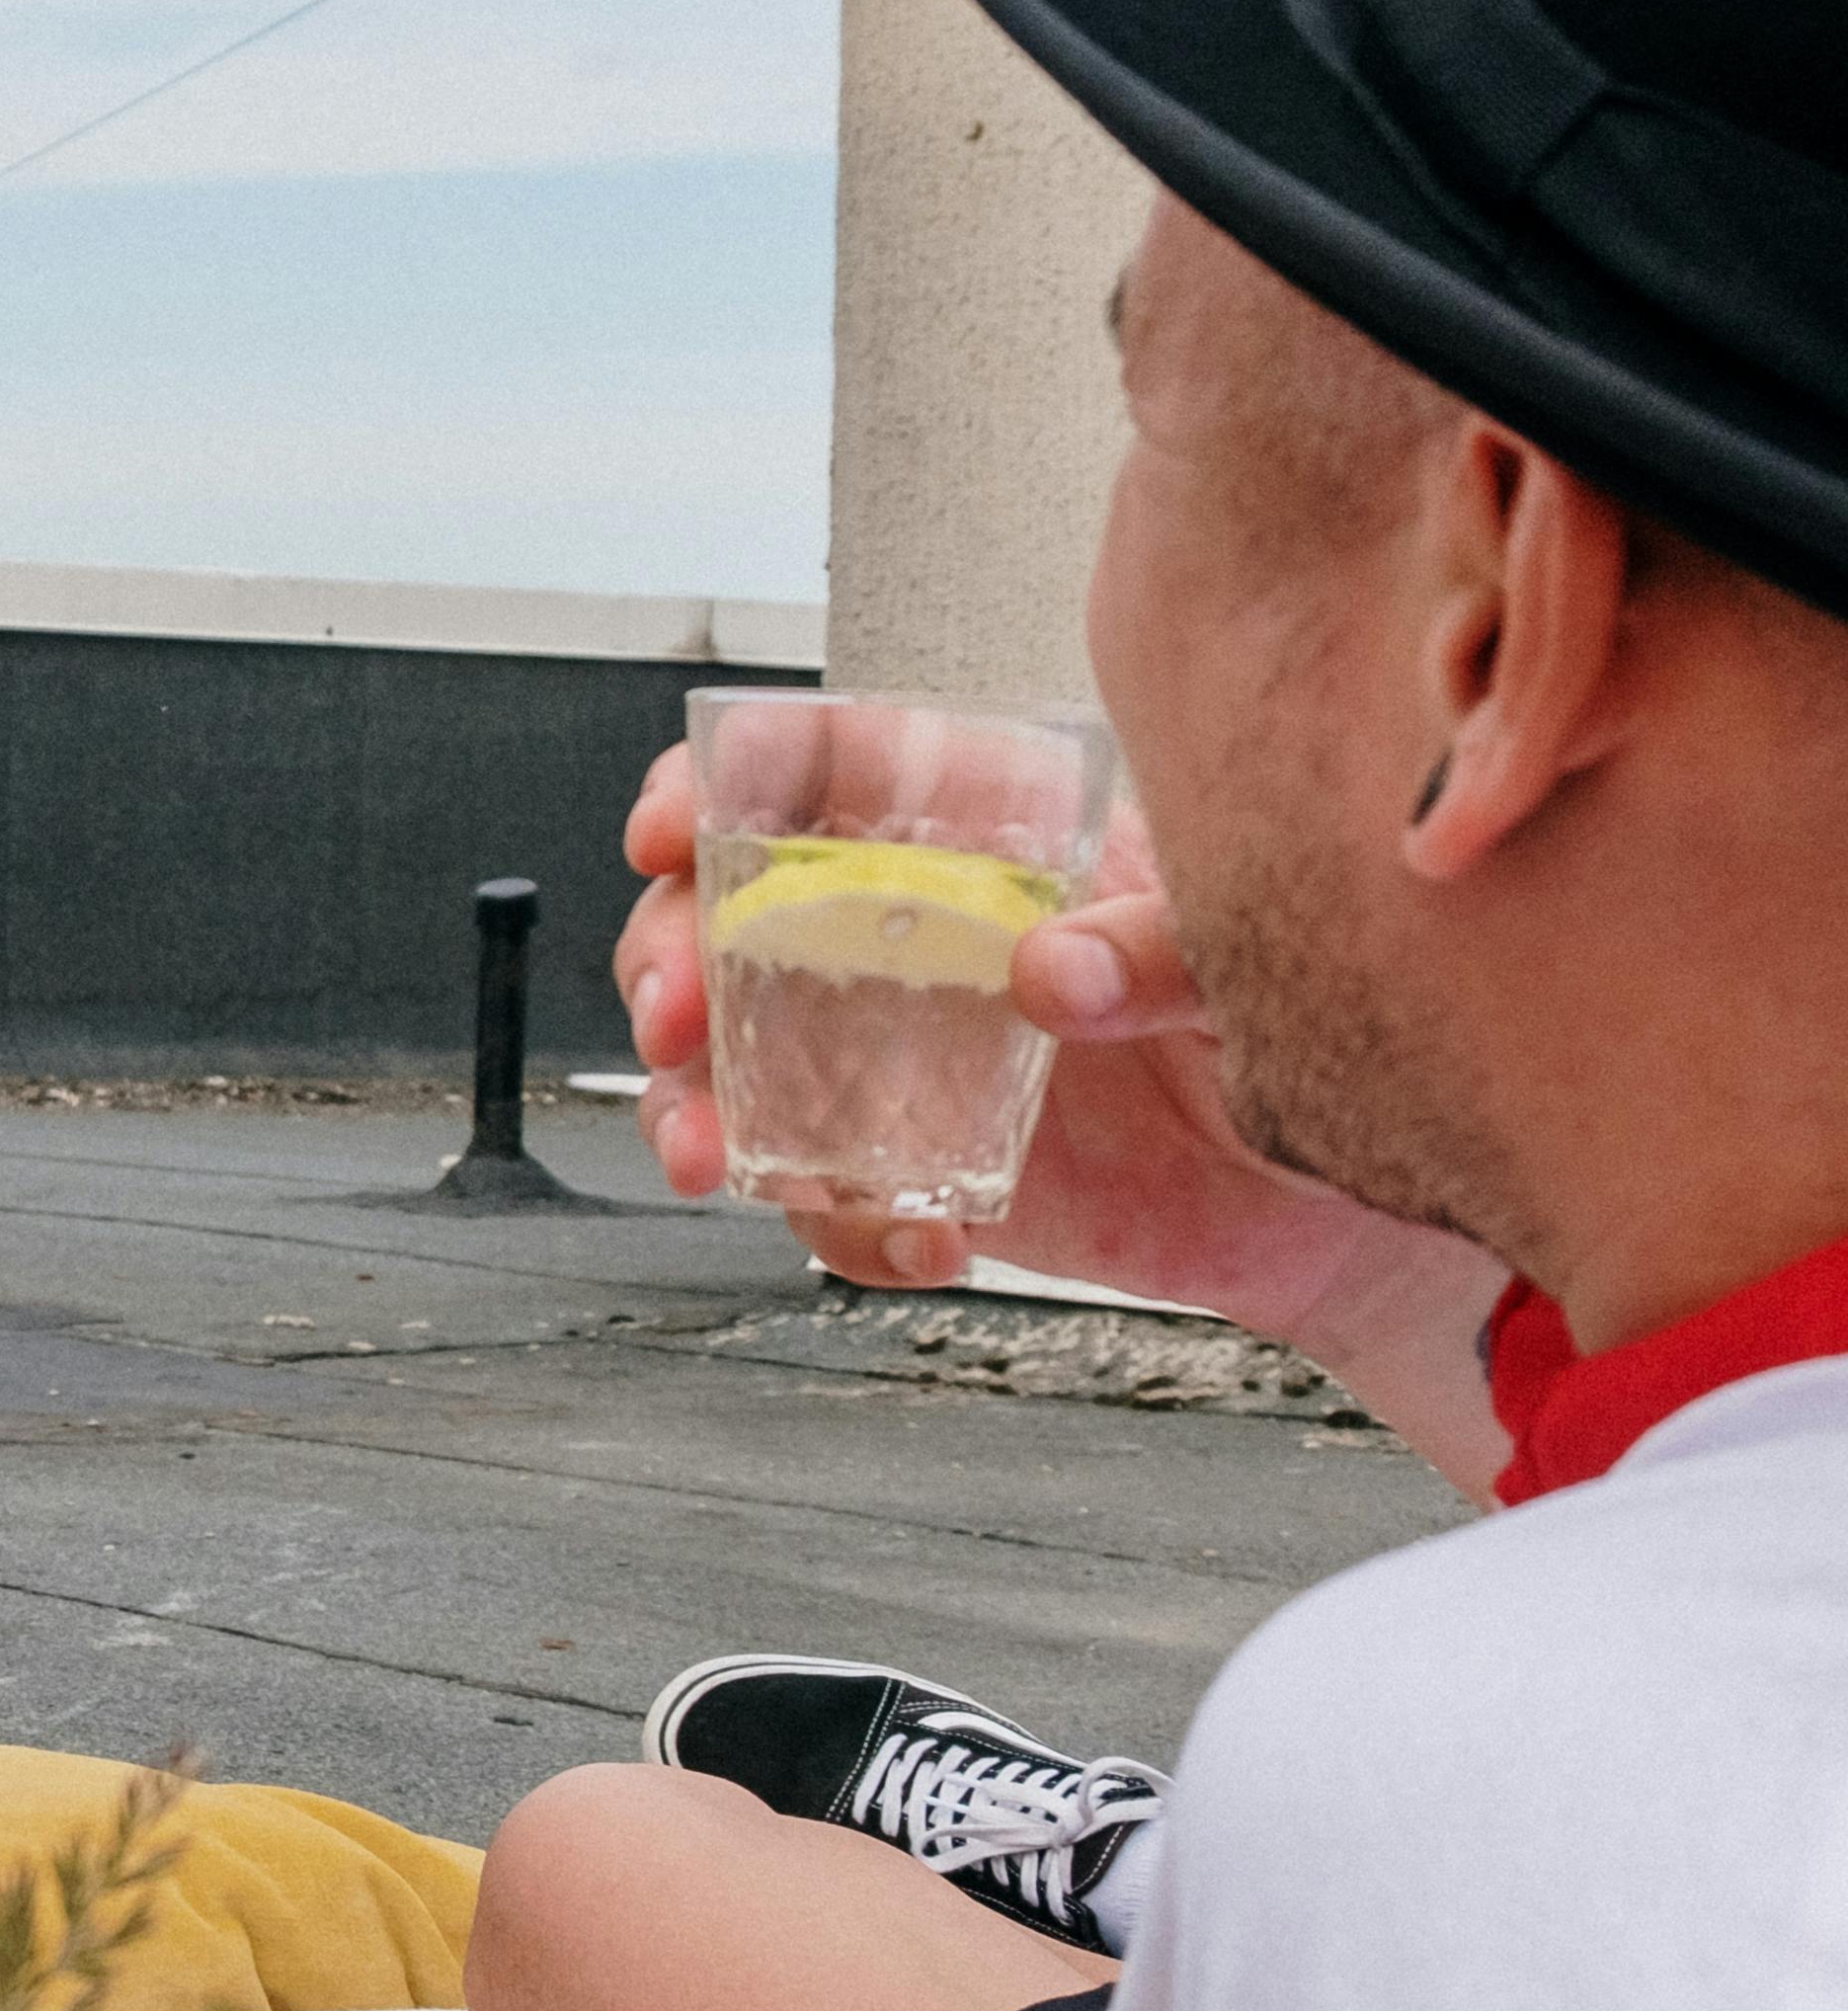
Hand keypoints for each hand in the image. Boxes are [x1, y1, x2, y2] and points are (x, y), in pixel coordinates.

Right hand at [617, 742, 1496, 1355]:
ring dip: (693, 1104)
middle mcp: (913, 928)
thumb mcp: (1260, 958)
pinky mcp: (910, 1159)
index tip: (675, 829)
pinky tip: (914, 1240)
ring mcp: (895, 1049)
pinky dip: (836, 1224)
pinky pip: (819, 1189)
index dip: (721, 784)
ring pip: (730, 1055)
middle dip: (668, 954)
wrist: (1342, 1206)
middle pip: (724, 912)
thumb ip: (1163, 951)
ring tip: (713, 1156)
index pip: (818, 770)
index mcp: (985, 830)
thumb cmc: (1311, 1024)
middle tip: (675, 1007)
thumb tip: (1049, 970)